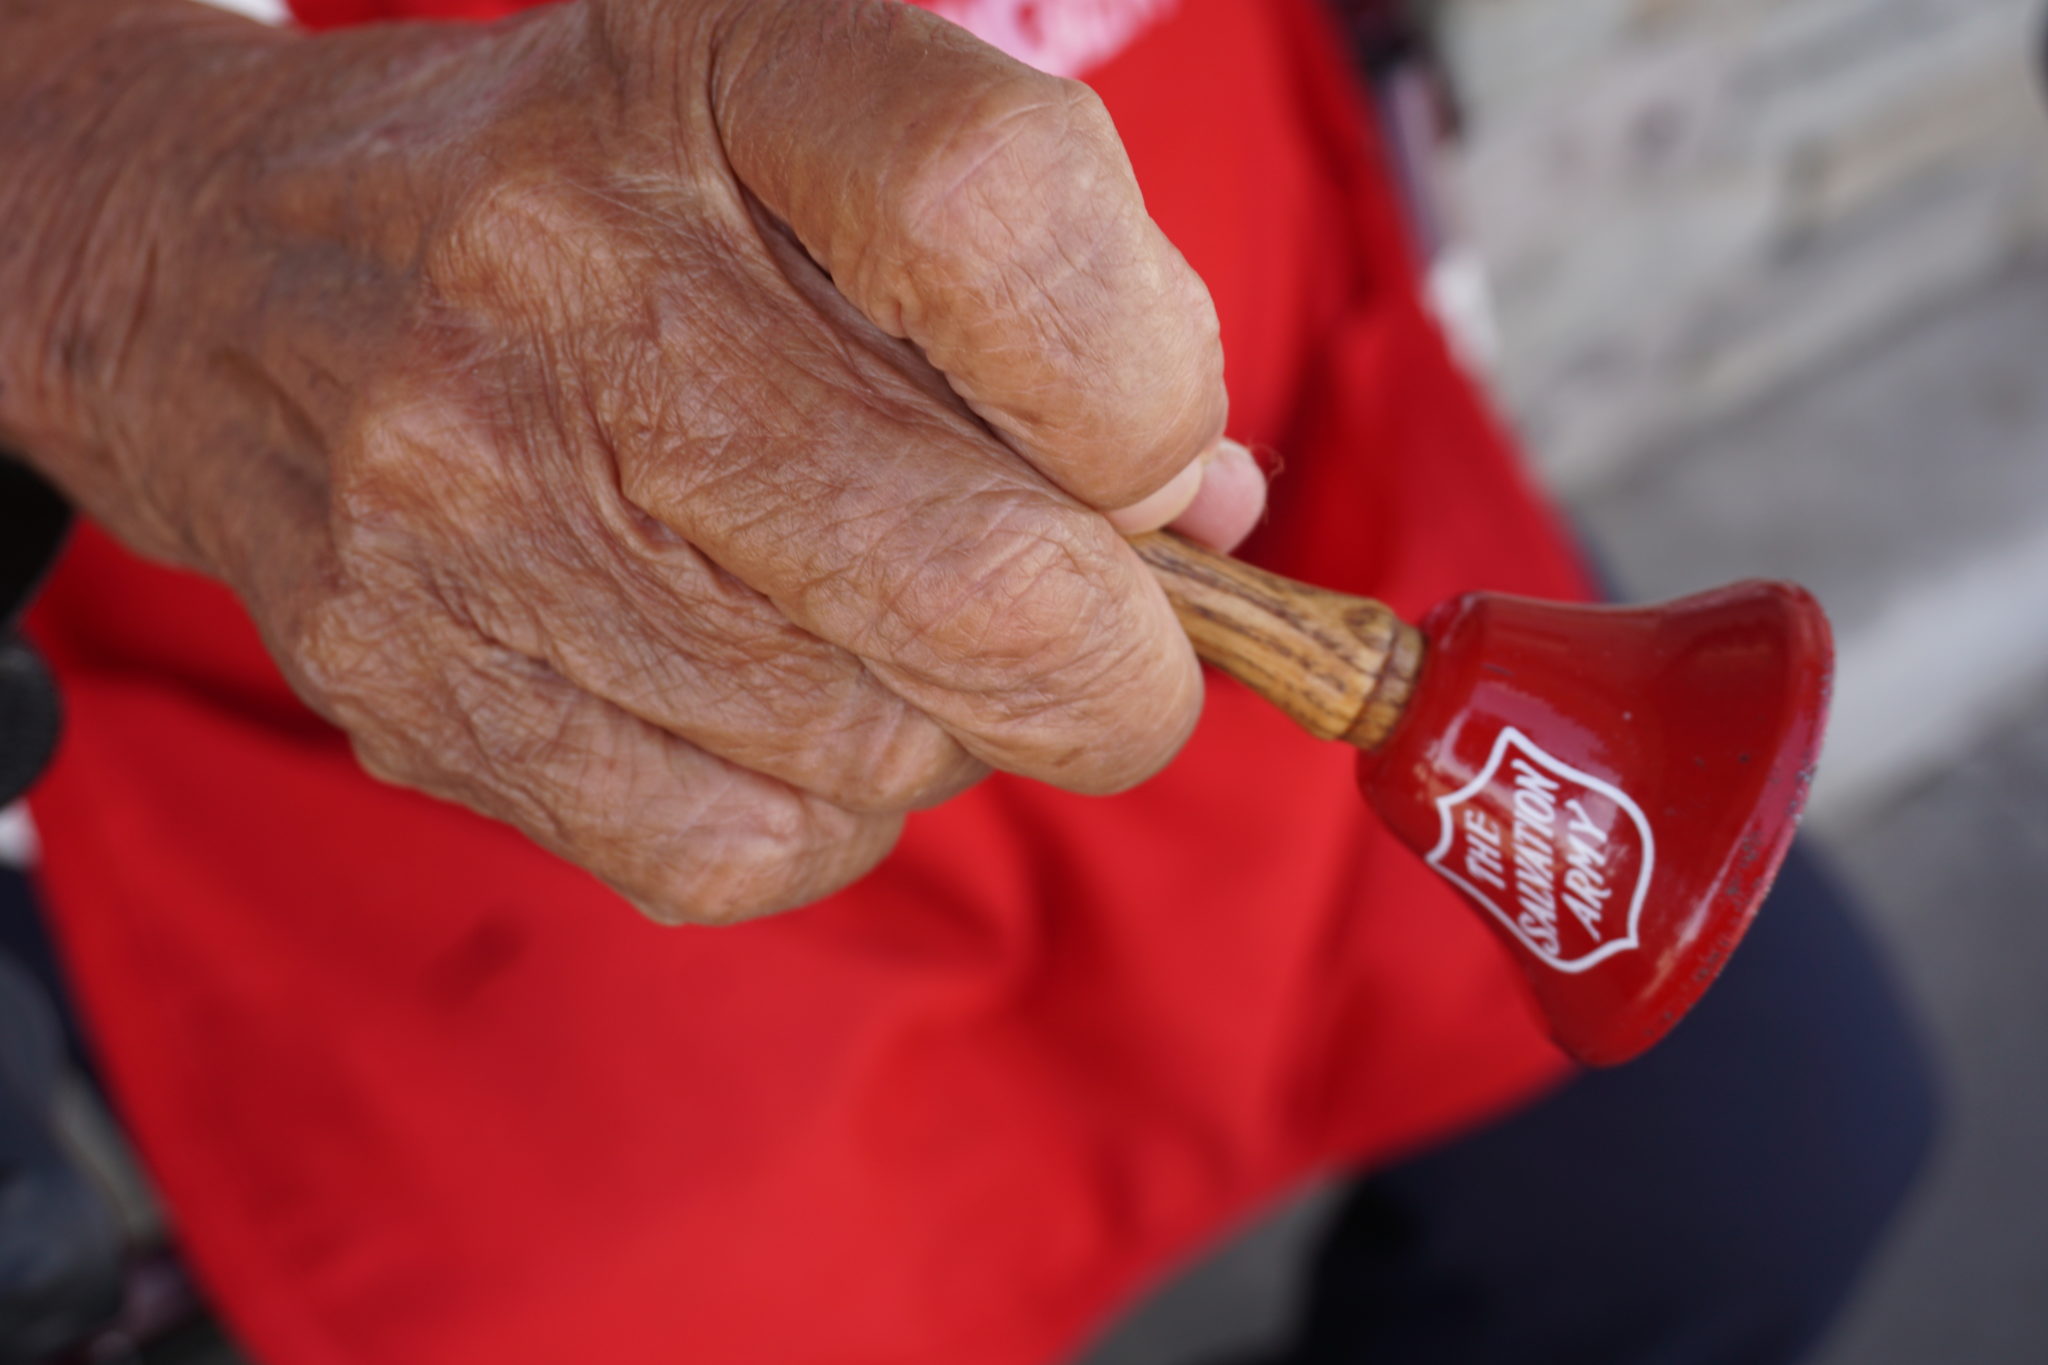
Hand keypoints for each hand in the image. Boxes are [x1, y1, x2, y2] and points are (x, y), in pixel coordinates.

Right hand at [0, 0, 1264, 922]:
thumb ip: (1046, 291)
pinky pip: (747, 851)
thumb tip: (1216, 518)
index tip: (1145, 452)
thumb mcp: (811, 137)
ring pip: (882, 749)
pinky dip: (819, 813)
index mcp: (708, 70)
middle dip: (1118, 667)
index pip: (1004, 219)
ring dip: (946, 727)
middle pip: (982, 577)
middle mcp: (562, 274)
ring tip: (866, 625)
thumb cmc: (590, 202)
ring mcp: (465, 498)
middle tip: (1104, 641)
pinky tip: (767, 706)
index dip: (1148, 387)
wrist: (220, 273)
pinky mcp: (412, 683)